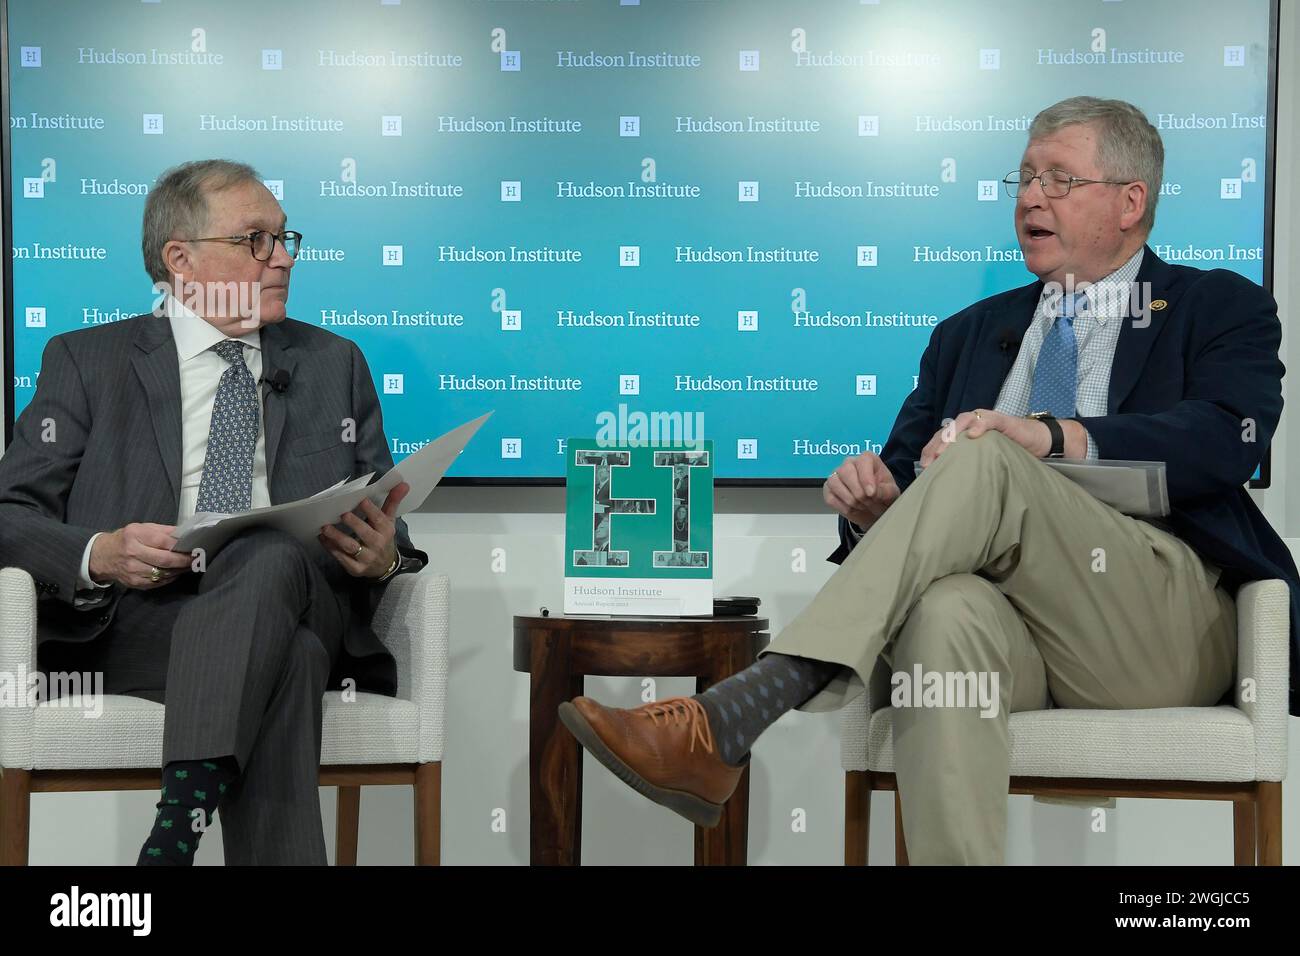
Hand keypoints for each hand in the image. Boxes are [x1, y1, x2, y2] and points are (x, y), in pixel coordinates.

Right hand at [88, 523, 191, 589]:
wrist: (102, 556)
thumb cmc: (126, 539)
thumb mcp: (141, 528)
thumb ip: (163, 530)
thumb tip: (185, 533)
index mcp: (135, 536)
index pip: (163, 542)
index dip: (180, 546)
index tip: (194, 546)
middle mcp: (133, 553)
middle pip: (165, 560)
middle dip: (184, 560)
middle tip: (196, 558)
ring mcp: (133, 570)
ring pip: (163, 573)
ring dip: (180, 570)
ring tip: (189, 565)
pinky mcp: (135, 582)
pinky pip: (158, 582)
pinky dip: (170, 578)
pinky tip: (176, 572)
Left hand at [319, 482, 410, 578]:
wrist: (384, 567)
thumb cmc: (383, 538)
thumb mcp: (389, 521)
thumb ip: (392, 502)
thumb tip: (403, 483)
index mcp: (387, 531)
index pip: (380, 520)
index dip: (371, 510)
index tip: (362, 500)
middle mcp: (378, 545)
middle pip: (366, 534)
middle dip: (354, 524)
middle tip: (342, 514)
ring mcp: (366, 558)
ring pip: (351, 547)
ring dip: (337, 537)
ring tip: (325, 527)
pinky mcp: (355, 568)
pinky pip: (342, 558)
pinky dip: (331, 548)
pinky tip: (323, 538)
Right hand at [823, 453, 899, 531]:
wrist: (875, 509)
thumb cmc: (883, 495)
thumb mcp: (892, 493)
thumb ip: (886, 491)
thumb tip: (874, 492)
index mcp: (867, 459)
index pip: (863, 462)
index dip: (866, 478)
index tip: (871, 493)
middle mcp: (849, 463)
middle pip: (846, 471)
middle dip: (858, 491)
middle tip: (868, 502)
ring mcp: (836, 476)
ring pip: (834, 483)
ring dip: (849, 499)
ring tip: (862, 506)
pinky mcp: (829, 489)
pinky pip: (830, 497)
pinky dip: (842, 507)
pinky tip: (853, 509)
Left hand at [919, 409, 1052, 468]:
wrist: (1036, 442)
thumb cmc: (1007, 451)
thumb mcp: (983, 461)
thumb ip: (967, 466)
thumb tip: (947, 485)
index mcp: (962, 433)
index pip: (940, 439)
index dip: (930, 451)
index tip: (923, 467)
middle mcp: (970, 424)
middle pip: (946, 431)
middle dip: (936, 445)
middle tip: (929, 462)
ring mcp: (984, 420)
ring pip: (961, 422)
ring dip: (951, 435)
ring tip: (944, 450)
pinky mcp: (1001, 420)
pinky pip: (987, 420)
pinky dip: (979, 425)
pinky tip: (972, 434)